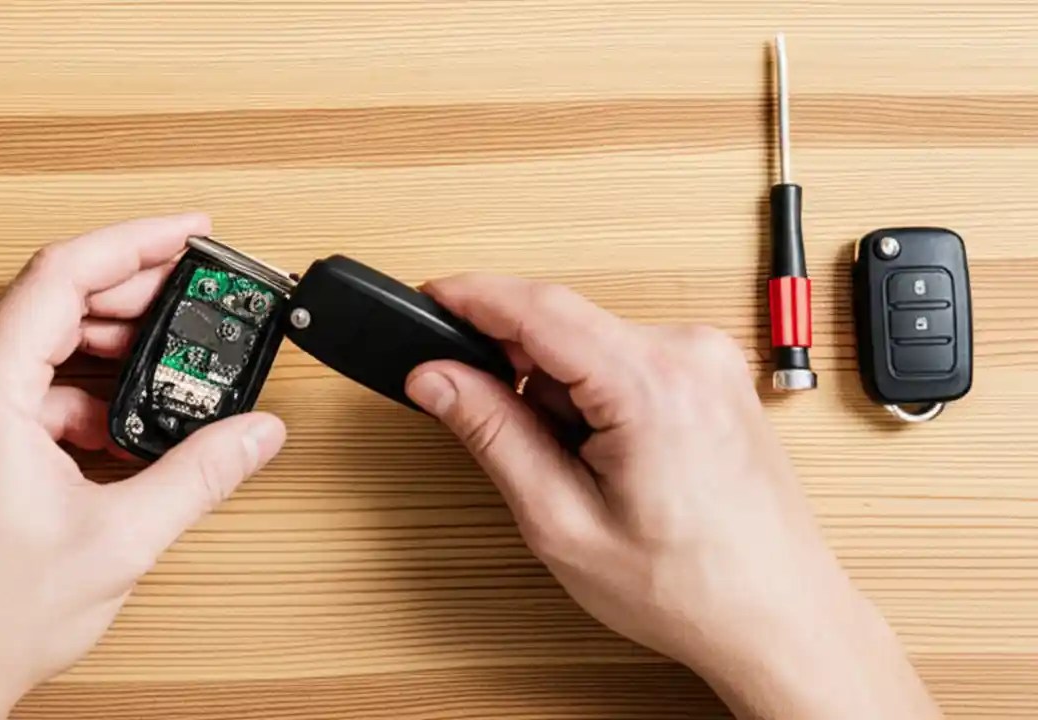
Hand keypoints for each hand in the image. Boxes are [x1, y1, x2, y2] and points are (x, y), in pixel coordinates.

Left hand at [0, 215, 285, 719]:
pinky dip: (81, 388)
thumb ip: (201, 472)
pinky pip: (26, 380)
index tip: (190, 231)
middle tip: (198, 299)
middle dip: (133, 292)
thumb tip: (255, 433)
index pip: (64, 273)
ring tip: (170, 362)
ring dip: (108, 343)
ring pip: (40, 336)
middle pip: (52, 296)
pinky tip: (122, 424)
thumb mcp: (121, 537)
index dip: (137, 241)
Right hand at [406, 275, 940, 719]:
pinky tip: (612, 457)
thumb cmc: (689, 587)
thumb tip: (437, 378)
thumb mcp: (562, 521)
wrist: (779, 616)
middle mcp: (690, 353)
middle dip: (520, 376)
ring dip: (563, 395)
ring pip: (592, 345)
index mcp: (651, 384)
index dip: (471, 296)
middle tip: (519, 448)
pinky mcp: (714, 373)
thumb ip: (493, 434)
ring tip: (584, 471)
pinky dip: (598, 397)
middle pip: (563, 326)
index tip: (427, 298)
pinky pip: (627, 359)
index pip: (539, 307)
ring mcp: (709, 359)